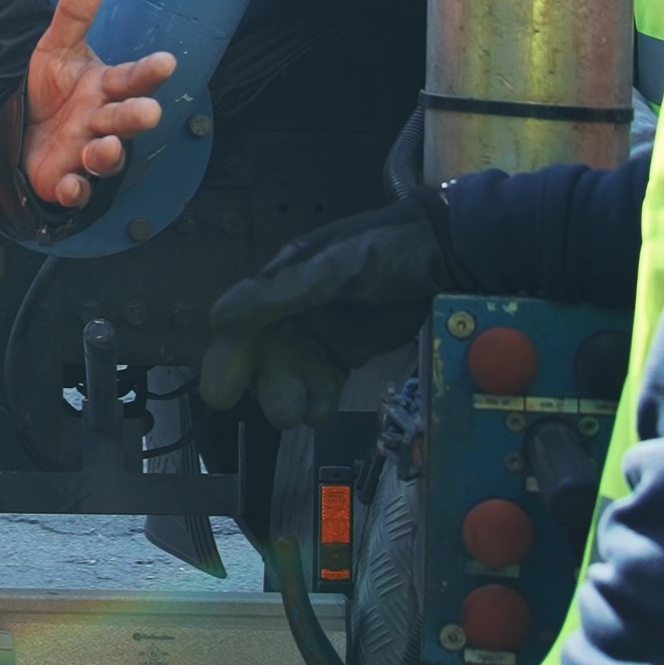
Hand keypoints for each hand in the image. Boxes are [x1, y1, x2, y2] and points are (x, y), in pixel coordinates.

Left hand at [21, 0, 174, 207]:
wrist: (14, 128)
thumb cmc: (46, 90)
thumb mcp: (54, 48)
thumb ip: (75, 14)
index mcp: (102, 88)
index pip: (131, 78)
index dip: (148, 71)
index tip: (166, 62)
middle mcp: (99, 120)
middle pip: (124, 119)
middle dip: (137, 116)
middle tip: (148, 112)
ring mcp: (84, 153)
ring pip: (106, 157)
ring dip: (109, 154)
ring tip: (106, 146)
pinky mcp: (64, 180)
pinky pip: (75, 189)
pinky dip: (75, 189)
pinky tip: (71, 184)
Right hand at [196, 194, 455, 421]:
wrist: (445, 255)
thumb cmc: (385, 248)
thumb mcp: (333, 263)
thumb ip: (282, 291)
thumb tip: (218, 320)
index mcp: (280, 283)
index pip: (242, 324)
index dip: (228, 360)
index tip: (220, 394)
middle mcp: (291, 311)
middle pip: (265, 357)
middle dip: (269, 386)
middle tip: (283, 413)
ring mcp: (319, 335)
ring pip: (291, 375)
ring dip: (292, 397)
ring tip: (304, 415)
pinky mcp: (347, 353)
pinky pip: (323, 383)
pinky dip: (319, 400)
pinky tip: (322, 412)